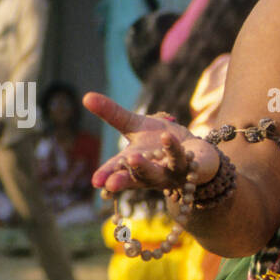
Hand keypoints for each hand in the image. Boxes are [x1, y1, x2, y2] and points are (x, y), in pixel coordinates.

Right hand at [84, 93, 219, 195]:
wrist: (194, 151)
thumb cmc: (159, 140)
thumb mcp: (135, 125)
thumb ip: (112, 114)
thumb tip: (85, 96)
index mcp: (134, 166)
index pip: (118, 172)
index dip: (108, 176)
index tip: (96, 182)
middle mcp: (152, 174)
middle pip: (137, 178)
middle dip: (124, 180)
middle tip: (111, 182)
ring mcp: (171, 173)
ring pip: (158, 173)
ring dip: (146, 167)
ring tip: (134, 157)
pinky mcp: (191, 167)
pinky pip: (182, 159)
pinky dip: (173, 148)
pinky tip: (167, 137)